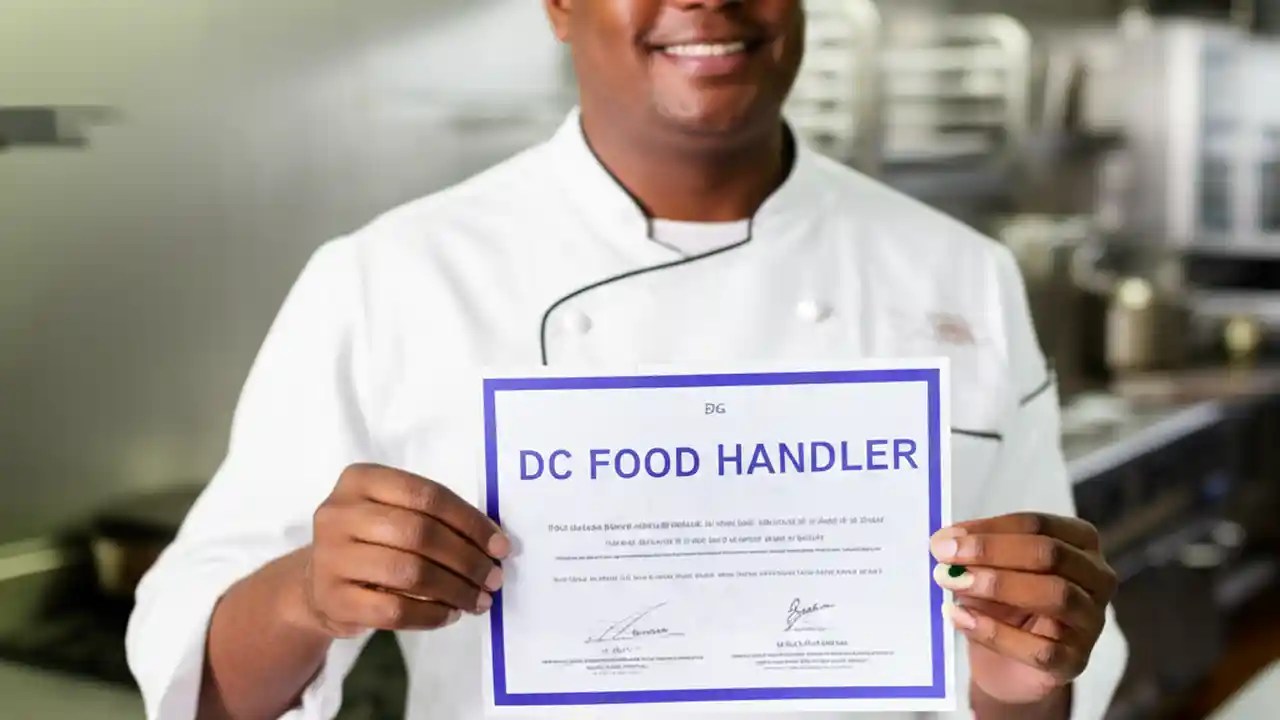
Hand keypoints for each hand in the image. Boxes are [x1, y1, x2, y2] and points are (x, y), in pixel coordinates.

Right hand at [297, 463, 510, 637]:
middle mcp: (339, 513)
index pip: (427, 495)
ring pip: (409, 573)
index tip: (500, 546)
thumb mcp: (393, 512)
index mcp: (360, 480)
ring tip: (479, 600)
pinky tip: (450, 614)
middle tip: (494, 578)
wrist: (316, 584)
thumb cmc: (371, 541)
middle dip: (467, 559)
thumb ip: (435, 518)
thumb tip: (495, 544)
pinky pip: (393, 610)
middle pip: (420, 533)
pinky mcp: (333, 599)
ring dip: (455, 589)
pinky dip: (431, 615)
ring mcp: (330, 557)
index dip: (470, 522)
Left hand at [930, 513, 1117, 706]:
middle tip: (946, 556)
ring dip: (998, 585)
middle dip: (992, 551)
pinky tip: (960, 619)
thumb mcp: (988, 571)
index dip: (990, 529)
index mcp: (1080, 542)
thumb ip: (973, 553)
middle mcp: (1096, 578)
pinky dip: (995, 632)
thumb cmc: (1003, 605)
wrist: (1007, 667)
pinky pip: (1040, 648)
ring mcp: (1090, 622)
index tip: (946, 538)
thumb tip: (946, 540)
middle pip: (1050, 554)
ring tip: (955, 583)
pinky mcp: (1075, 662)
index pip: (1038, 525)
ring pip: (1056, 595)